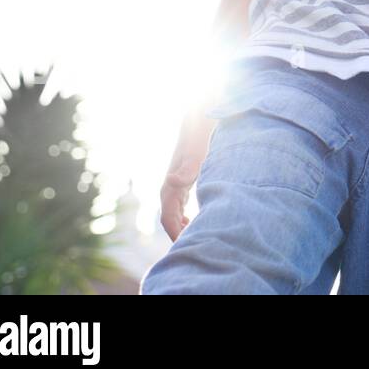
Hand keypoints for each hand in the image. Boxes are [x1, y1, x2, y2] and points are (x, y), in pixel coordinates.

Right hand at [158, 111, 217, 240]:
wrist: (198, 119)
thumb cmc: (199, 135)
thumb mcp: (196, 152)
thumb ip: (187, 168)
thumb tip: (173, 182)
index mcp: (171, 185)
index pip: (169, 219)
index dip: (177, 235)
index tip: (187, 247)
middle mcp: (169, 186)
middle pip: (170, 220)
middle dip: (179, 236)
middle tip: (194, 249)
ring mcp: (175, 184)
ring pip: (173, 214)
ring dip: (181, 228)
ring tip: (194, 240)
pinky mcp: (183, 180)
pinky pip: (179, 206)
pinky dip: (183, 217)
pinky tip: (194, 222)